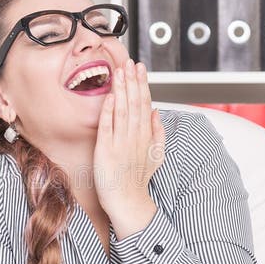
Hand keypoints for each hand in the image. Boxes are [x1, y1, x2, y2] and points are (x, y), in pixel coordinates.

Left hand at [93, 58, 164, 219]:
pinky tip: (110, 96)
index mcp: (145, 135)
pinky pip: (108, 127)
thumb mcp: (156, 155)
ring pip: (123, 110)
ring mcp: (121, 143)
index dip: (142, 83)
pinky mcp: (106, 150)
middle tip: (130, 62)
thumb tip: (157, 111)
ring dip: (122, 89)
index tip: (139, 67)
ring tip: (120, 71)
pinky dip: (109, 111)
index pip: (145, 103)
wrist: (127, 201)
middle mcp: (135, 136)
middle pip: (135, 103)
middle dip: (133, 80)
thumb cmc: (137, 179)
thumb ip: (158, 132)